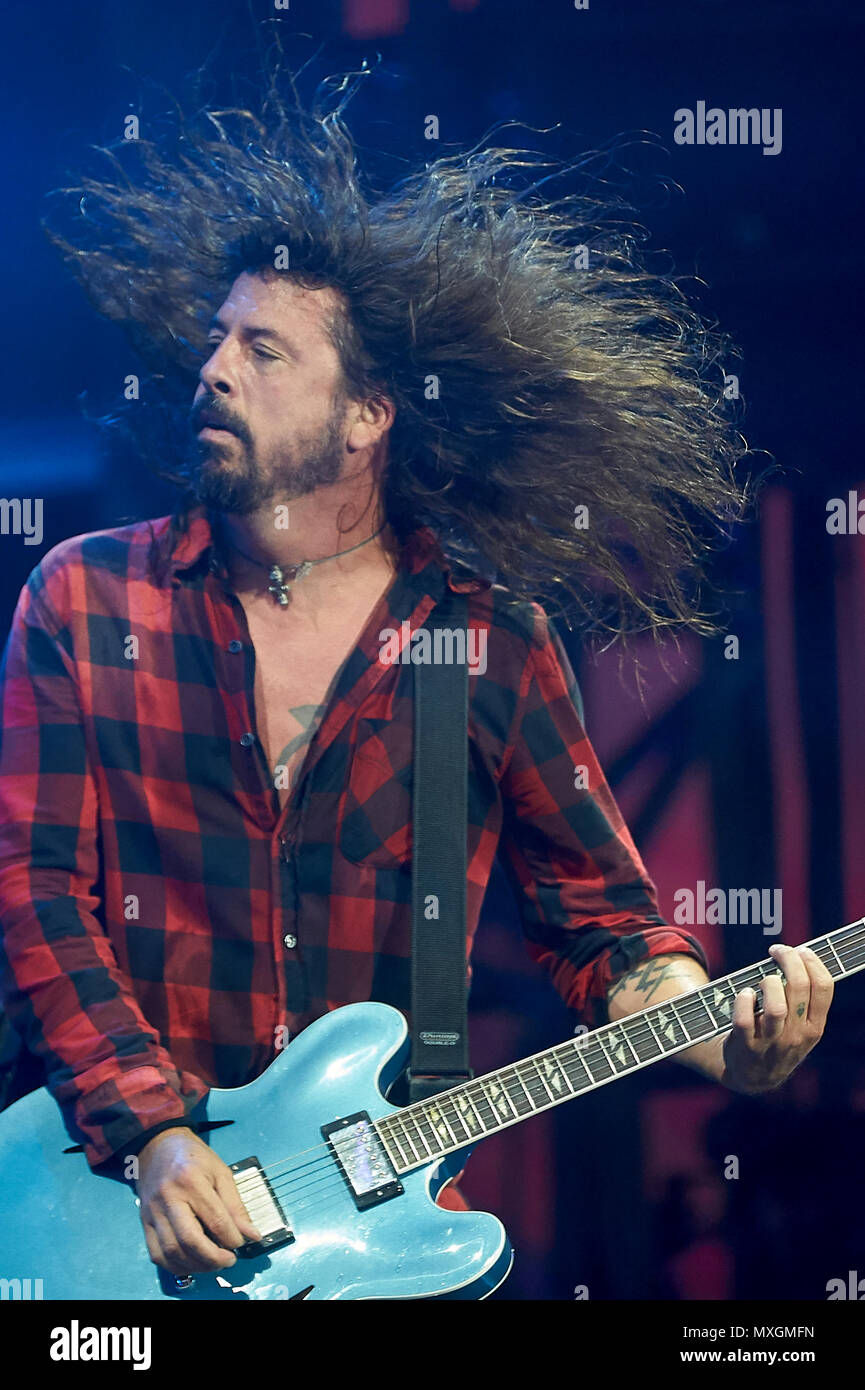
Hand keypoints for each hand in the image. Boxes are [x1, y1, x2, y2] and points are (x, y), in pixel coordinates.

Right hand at [135, 1127, 262, 1274]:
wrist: (157, 1147)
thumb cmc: (192, 1157)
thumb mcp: (220, 1171)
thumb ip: (235, 1204)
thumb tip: (251, 1234)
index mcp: (191, 1180)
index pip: (215, 1219)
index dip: (232, 1238)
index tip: (242, 1242)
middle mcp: (168, 1198)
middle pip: (190, 1240)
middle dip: (213, 1258)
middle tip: (229, 1260)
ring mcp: (153, 1212)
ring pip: (172, 1252)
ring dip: (196, 1266)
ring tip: (213, 1263)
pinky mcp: (144, 1223)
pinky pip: (157, 1254)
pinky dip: (175, 1266)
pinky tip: (192, 1264)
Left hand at [721, 943, 833, 1093]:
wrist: (752, 1076)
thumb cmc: (777, 1038)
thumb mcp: (800, 1026)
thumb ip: (803, 998)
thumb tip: (799, 955)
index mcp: (814, 1027)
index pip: (823, 987)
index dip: (812, 961)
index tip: (800, 950)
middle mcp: (796, 1035)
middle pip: (799, 988)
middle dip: (788, 959)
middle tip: (777, 951)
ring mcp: (771, 1042)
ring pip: (776, 1007)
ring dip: (769, 983)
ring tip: (764, 980)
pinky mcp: (745, 1046)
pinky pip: (744, 1020)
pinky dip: (743, 1000)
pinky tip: (745, 994)